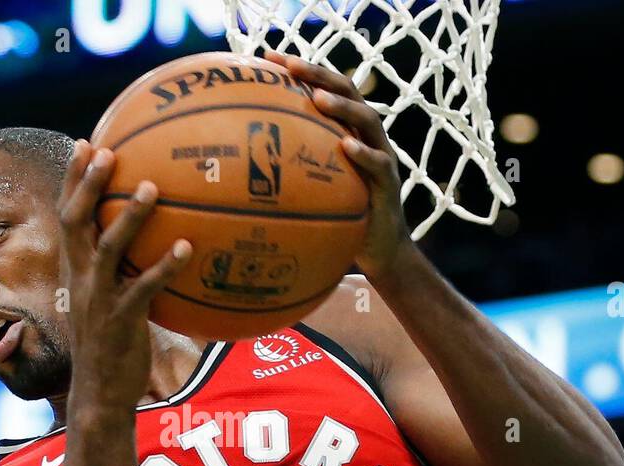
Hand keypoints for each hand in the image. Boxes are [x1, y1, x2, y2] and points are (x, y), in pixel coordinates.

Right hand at [57, 139, 191, 408]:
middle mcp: (81, 278)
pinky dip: (165, 266)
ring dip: (131, 217)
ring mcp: (99, 299)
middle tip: (107, 151)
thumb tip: (157, 240)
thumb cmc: (112, 345)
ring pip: (109, 248)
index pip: (68, 215)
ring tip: (152, 188)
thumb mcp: (110, 301)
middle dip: (89, 184)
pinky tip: (189, 248)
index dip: (74, 180)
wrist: (101, 393)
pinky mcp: (122, 320)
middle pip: (77, 221)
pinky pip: (144, 288)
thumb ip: (123, 270)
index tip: (86, 143)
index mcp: (76, 270)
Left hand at [263, 51, 413, 283]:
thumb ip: (285, 171)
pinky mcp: (389, 182)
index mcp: (345, 129)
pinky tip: (346, 147)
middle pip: (347, 91)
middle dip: (319, 74)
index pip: (324, 88)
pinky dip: (363, 153)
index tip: (267, 58)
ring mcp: (380, 155)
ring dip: (342, 106)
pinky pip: (379, 163)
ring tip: (318, 99)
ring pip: (367, 119)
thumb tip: (234, 169)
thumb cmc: (338, 217)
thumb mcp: (308, 189)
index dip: (300, 71)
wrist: (377, 249)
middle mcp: (365, 135)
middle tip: (291, 66)